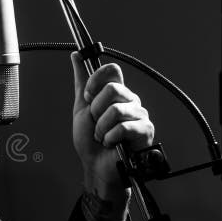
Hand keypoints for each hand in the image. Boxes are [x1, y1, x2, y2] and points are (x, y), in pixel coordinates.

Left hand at [71, 52, 154, 203]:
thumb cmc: (89, 140)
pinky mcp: (145, 130)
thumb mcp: (81, 107)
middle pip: (112, 89)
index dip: (95, 81)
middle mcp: (131, 100)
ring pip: (116, 110)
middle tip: (96, 123)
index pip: (112, 70)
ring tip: (102, 136)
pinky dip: (109, 138)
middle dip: (96, 110)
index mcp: (117, 93)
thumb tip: (76, 55)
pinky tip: (111, 144)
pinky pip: (123, 127)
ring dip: (101, 128)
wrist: (95, 165)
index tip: (88, 98)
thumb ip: (81, 81)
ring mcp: (140, 115)